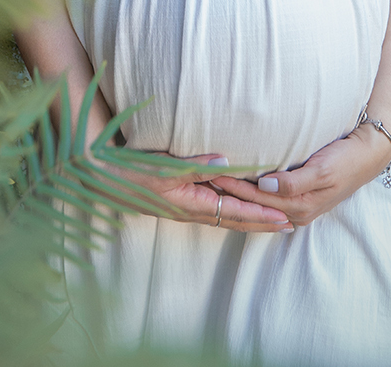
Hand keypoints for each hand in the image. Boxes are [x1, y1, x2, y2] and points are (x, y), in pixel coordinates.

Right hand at [98, 152, 293, 233]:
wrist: (101, 178)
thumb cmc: (131, 172)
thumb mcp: (164, 166)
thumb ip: (196, 165)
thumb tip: (228, 163)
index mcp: (190, 205)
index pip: (234, 212)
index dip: (260, 216)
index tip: (284, 219)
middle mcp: (190, 211)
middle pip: (233, 220)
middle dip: (261, 224)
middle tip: (289, 226)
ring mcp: (183, 208)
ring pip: (224, 217)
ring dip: (248, 219)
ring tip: (270, 220)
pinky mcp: (177, 202)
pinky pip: (212, 210)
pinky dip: (230, 210)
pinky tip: (235, 206)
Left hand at [209, 124, 390, 226]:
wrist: (368, 154)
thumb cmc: (345, 160)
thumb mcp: (322, 171)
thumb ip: (293, 182)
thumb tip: (264, 186)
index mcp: (300, 207)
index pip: (256, 198)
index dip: (232, 186)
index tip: (209, 173)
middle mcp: (296, 211)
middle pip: (254, 203)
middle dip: (228, 191)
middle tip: (201, 175)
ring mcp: (298, 204)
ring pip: (259, 202)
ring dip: (236, 191)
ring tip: (212, 178)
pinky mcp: (299, 195)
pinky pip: (268, 196)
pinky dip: (250, 190)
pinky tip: (238, 182)